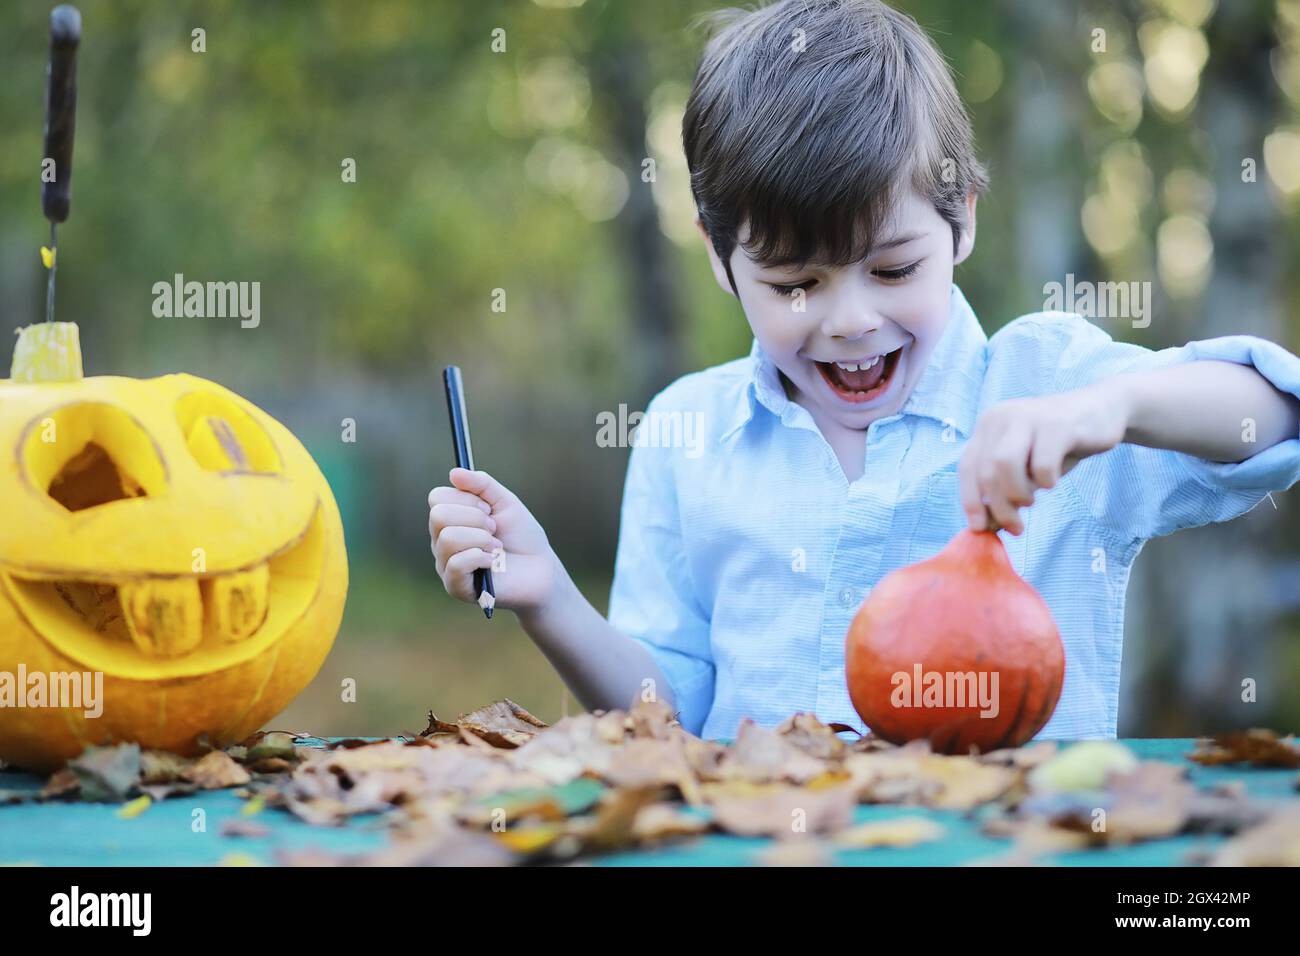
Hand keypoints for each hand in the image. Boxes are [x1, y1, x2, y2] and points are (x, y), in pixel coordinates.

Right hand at [428, 468, 560, 613]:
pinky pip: (456, 564)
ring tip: (496, 547)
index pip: (437, 498)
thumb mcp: (505, 502)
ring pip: (447, 538)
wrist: (541, 570)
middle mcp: (441, 541)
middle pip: (438, 516)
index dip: (465, 499)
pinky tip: (493, 562)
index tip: (488, 508)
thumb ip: (482, 484)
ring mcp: (445, 564)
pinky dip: (480, 557)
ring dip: (481, 538)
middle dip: (474, 518)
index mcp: (450, 519)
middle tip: (494, 528)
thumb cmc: (521, 537)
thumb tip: (454, 472)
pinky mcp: (455, 586)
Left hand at [958, 384, 1129, 533]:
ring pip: (1005, 465)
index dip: (971, 501)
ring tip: (1032, 500)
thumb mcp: (1027, 468)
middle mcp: (1002, 417)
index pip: (967, 467)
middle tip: (1016, 527)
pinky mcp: (1057, 424)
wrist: (1103, 411)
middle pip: (986, 471)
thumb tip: (987, 526)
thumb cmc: (1058, 445)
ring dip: (1018, 494)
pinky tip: (1053, 481)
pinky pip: (1042, 464)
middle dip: (999, 508)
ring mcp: (1028, 417)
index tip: (980, 528)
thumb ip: (1005, 490)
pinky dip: (1046, 482)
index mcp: (988, 426)